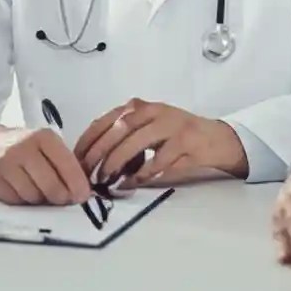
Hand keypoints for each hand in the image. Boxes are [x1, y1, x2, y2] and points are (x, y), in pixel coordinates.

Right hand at [0, 126, 91, 205]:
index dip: (78, 186)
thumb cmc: (25, 148)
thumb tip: (83, 192)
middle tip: (61, 198)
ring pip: (34, 197)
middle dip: (60, 198)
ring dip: (40, 200)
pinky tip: (21, 190)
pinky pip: (16, 201)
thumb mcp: (47, 146)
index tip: (82, 196)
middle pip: (52, 186)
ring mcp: (5, 163)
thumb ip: (66, 164)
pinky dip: (22, 200)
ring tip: (37, 189)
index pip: (68, 167)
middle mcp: (23, 147)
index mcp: (43, 137)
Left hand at [74, 99, 248, 184]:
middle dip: (99, 154)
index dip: (87, 142)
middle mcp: (152, 111)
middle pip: (117, 129)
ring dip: (117, 162)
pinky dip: (143, 173)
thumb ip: (123, 140)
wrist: (215, 138)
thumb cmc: (175, 137)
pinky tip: (133, 183)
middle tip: (88, 174)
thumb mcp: (147, 131)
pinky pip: (158, 160)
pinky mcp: (185, 141)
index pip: (104, 121)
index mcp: (138, 108)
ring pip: (136, 141)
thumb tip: (93, 164)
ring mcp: (170, 124)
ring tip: (107, 179)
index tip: (75, 161)